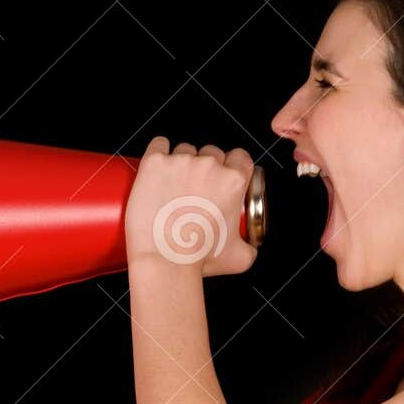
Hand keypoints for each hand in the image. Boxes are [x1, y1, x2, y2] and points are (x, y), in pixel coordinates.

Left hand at [125, 137, 257, 275]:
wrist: (164, 260)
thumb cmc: (198, 258)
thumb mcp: (238, 256)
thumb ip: (249, 247)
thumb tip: (249, 246)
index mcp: (234, 180)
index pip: (240, 157)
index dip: (232, 166)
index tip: (223, 177)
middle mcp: (210, 165)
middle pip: (212, 152)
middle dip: (206, 167)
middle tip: (194, 188)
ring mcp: (181, 161)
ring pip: (185, 150)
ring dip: (181, 162)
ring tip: (172, 185)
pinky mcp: (154, 162)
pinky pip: (158, 144)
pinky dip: (158, 151)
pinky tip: (158, 166)